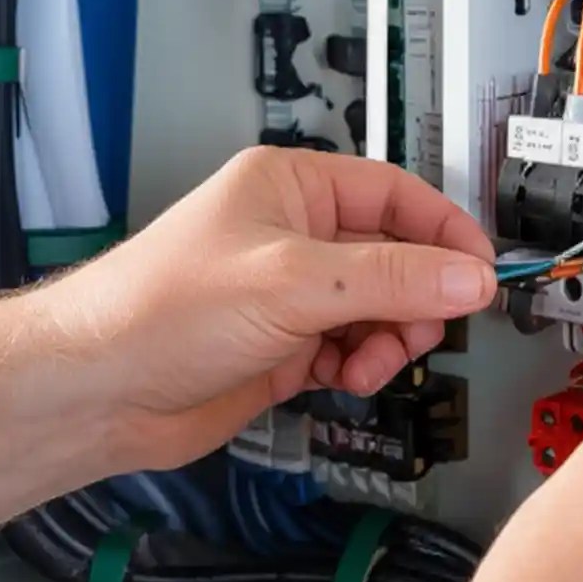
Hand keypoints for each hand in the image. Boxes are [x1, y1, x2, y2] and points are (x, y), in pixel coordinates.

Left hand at [25, 148, 495, 470]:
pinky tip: (340, 379)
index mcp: (292, 189)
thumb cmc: (160, 310)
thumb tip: (470, 276)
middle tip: (420, 328)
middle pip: (396, 258)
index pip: (396, 195)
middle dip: (415, 298)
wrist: (98, 392)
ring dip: (388, 340)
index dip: (445, 232)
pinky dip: (360, 367)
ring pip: (379, 310)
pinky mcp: (285, 347)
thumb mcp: (294, 282)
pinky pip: (352, 351)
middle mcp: (295, 238)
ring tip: (368, 363)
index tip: (484, 270)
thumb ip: (392, 279)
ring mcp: (291, 296)